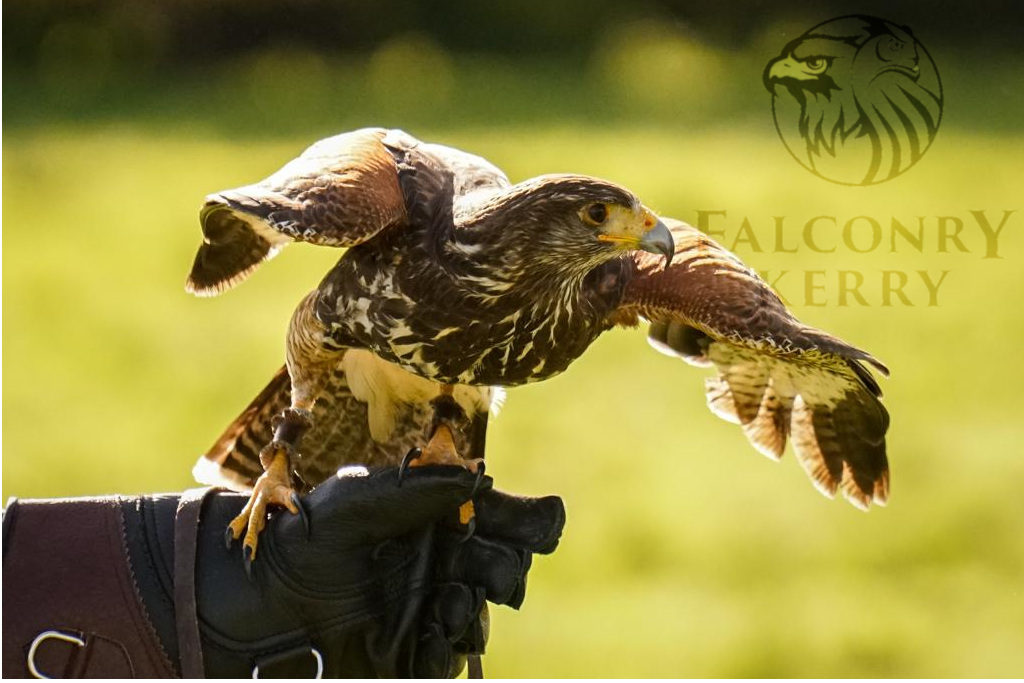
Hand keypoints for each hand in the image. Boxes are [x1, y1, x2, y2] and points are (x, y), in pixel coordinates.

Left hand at [194, 465, 564, 676]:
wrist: (254, 596)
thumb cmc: (306, 534)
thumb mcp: (359, 498)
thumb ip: (418, 490)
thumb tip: (477, 480)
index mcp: (434, 520)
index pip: (497, 518)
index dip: (527, 521)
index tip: (544, 526)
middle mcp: (438, 563)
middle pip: (502, 567)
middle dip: (507, 569)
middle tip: (499, 573)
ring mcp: (425, 610)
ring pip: (481, 614)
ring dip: (478, 610)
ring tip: (457, 605)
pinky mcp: (408, 654)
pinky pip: (448, 657)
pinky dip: (452, 648)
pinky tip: (442, 634)